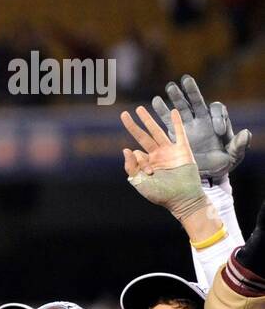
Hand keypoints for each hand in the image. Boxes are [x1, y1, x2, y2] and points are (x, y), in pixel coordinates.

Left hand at [120, 105, 206, 223]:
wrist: (182, 199)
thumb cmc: (161, 194)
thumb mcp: (140, 182)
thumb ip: (131, 167)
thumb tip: (126, 148)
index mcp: (147, 163)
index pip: (136, 153)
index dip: (140, 161)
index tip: (149, 172)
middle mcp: (157, 155)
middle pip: (143, 136)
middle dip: (134, 125)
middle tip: (125, 114)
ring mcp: (170, 151)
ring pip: (157, 132)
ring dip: (149, 120)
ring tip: (140, 109)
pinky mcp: (183, 150)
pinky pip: (180, 133)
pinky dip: (177, 123)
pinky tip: (173, 111)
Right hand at [150, 76, 249, 182]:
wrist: (205, 173)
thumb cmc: (222, 163)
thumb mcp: (234, 155)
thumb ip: (240, 145)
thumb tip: (245, 133)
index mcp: (216, 122)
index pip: (216, 110)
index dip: (218, 117)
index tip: (218, 131)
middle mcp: (201, 120)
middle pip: (196, 101)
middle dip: (192, 91)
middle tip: (186, 80)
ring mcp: (187, 125)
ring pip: (181, 107)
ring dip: (176, 97)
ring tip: (170, 87)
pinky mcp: (174, 133)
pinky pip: (167, 120)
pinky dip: (162, 110)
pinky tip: (156, 101)